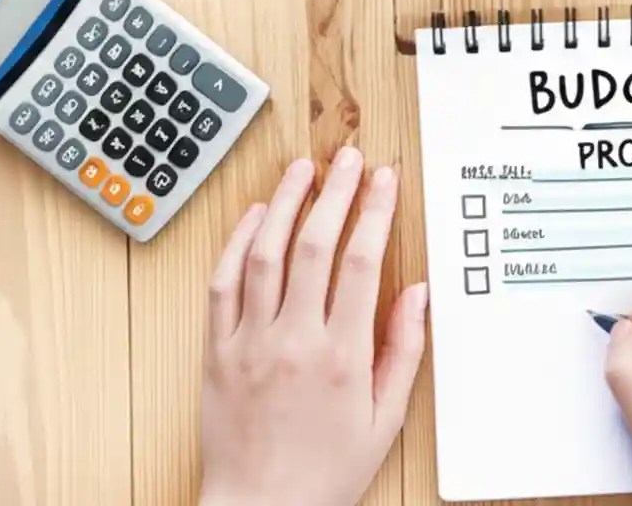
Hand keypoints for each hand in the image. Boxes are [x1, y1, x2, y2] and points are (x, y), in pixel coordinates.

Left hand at [200, 149, 427, 505]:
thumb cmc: (325, 472)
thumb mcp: (386, 419)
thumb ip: (404, 350)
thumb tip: (416, 293)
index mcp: (342, 356)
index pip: (361, 262)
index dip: (375, 211)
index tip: (385, 181)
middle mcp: (293, 340)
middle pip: (313, 244)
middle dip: (335, 192)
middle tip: (348, 159)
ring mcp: (249, 342)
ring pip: (264, 253)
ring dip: (284, 203)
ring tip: (302, 170)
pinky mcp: (216, 351)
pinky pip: (222, 284)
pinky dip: (236, 243)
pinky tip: (253, 217)